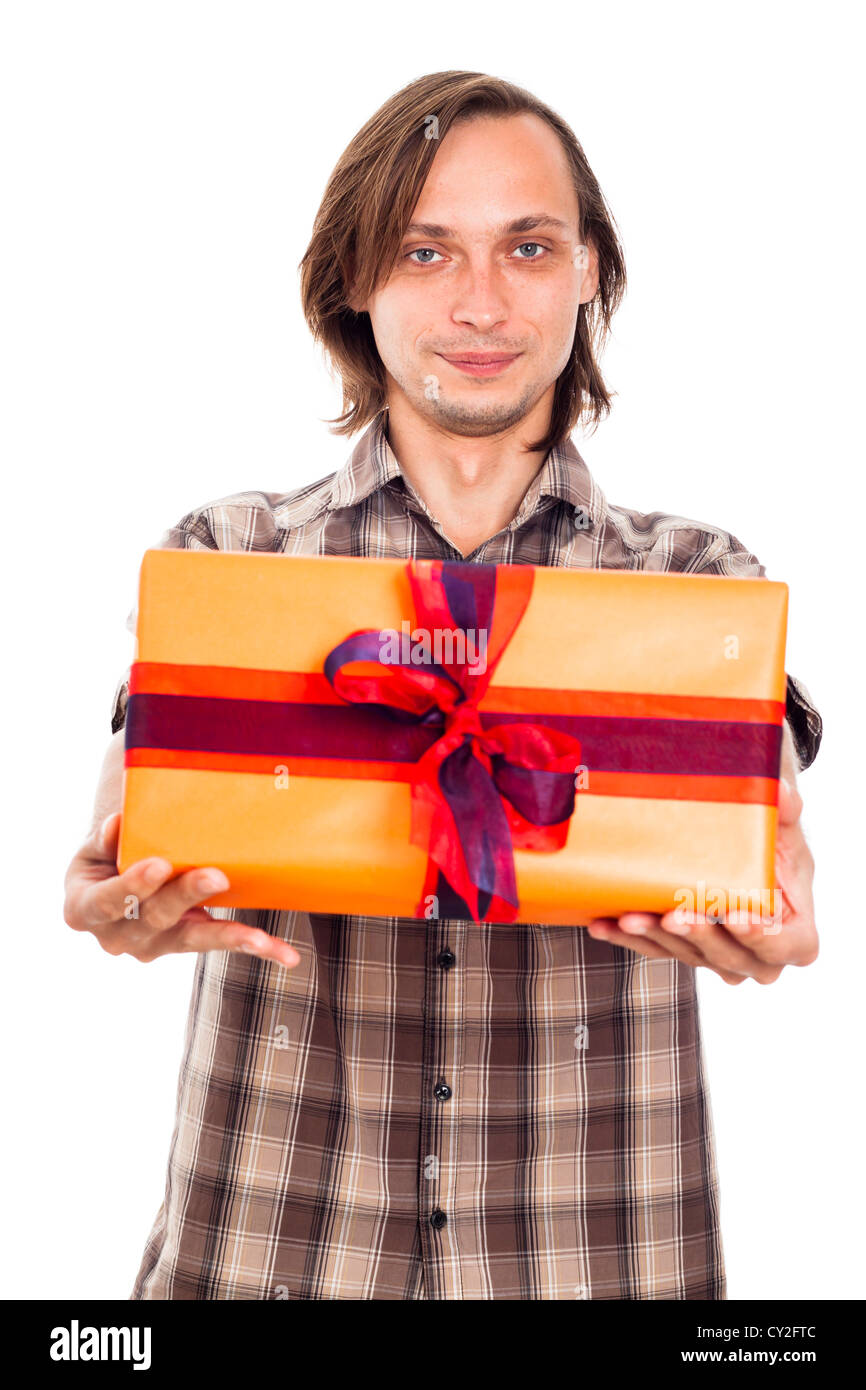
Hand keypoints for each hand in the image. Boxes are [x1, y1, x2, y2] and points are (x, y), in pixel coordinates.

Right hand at [63, 812, 300, 968]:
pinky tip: (285, 953)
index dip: (132, 885)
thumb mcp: (94, 846)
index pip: (107, 901)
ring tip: (261, 939)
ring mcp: (153, 946)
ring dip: (230, 936)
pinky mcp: (184, 943)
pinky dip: (254, 945)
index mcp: (84, 909)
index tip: (158, 863)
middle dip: (186, 896)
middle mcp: (117, 937)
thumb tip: (118, 825)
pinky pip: (219, 942)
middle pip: (154, 917)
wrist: (112, 881)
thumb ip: (104, 839)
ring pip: (192, 939)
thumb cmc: (103, 856)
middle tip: (216, 876)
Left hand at [586, 778, 817, 984]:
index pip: (782, 946)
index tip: (733, 914)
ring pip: (688, 956)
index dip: (760, 936)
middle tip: (673, 916)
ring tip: (630, 917)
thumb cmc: (771, 849)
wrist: (746, 858)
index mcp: (794, 935)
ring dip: (656, 938)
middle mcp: (758, 957)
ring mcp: (720, 959)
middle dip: (698, 936)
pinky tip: (604, 924)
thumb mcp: (784, 831)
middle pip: (729, 956)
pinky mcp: (686, 952)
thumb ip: (786, 812)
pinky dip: (630, 938)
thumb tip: (782, 792)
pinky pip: (656, 950)